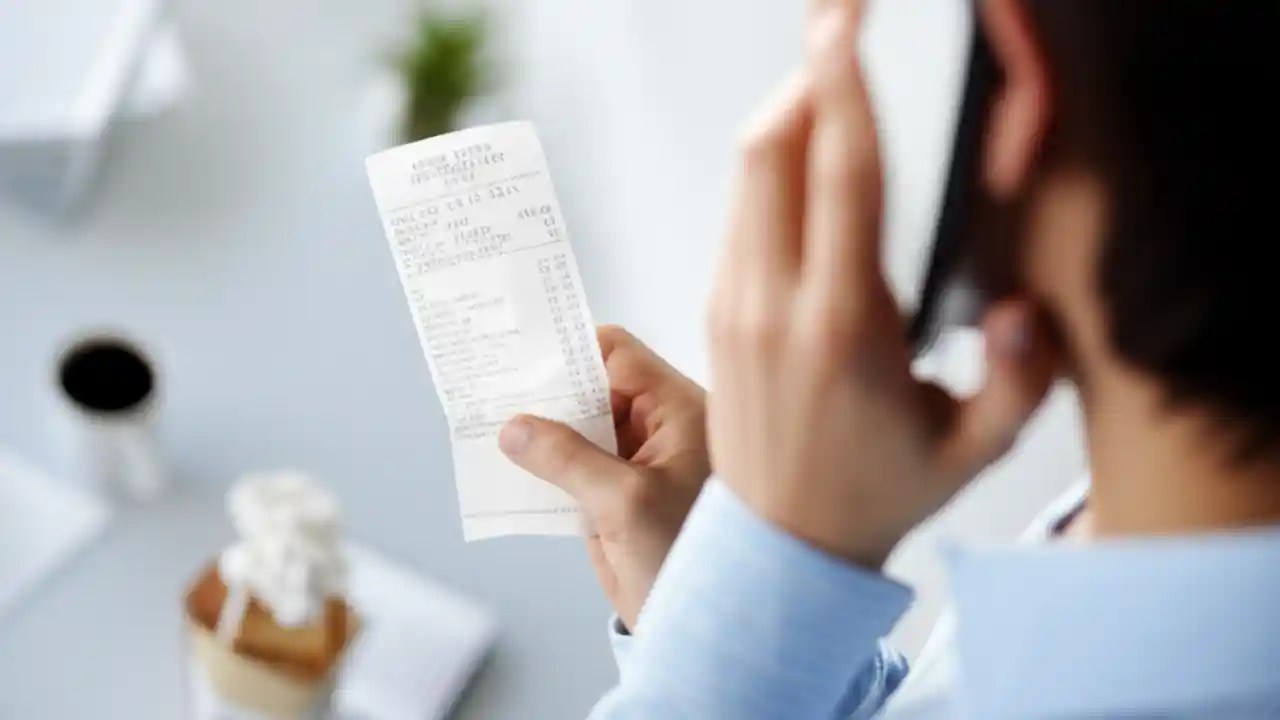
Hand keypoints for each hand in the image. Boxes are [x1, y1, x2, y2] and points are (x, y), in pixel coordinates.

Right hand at [499, 326, 709, 628]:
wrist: (704, 630)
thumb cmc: (686, 557)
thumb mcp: (624, 502)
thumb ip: (567, 458)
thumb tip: (513, 427)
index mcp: (678, 411)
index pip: (619, 355)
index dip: (570, 348)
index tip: (521, 352)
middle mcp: (659, 427)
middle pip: (593, 386)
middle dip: (546, 387)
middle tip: (491, 382)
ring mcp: (637, 461)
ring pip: (579, 425)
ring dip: (540, 426)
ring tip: (485, 416)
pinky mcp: (617, 494)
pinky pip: (574, 464)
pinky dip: (544, 462)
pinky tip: (506, 461)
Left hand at [707, 1, 1054, 568]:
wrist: (780, 545)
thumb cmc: (877, 491)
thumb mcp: (972, 451)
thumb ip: (1016, 380)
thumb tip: (1025, 310)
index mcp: (843, 330)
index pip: (841, 180)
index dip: (843, 91)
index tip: (845, 30)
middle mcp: (776, 306)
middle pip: (771, 154)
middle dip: (804, 79)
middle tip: (839, 32)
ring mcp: (735, 304)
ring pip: (746, 176)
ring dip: (785, 118)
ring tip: (828, 82)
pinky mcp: (717, 309)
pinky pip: (738, 213)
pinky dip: (768, 166)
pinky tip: (804, 157)